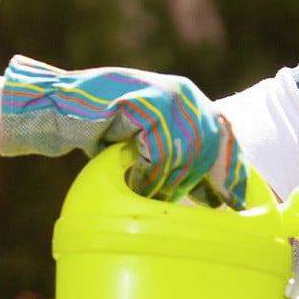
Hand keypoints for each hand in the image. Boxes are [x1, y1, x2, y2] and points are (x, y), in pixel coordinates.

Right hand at [0, 56, 247, 208]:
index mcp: (189, 99)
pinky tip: (135, 181)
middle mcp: (183, 93)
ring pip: (185, 153)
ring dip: (168, 182)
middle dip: (201, 182)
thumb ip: (176, 157)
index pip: (224, 135)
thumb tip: (209, 197)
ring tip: (150, 195)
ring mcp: (164, 96)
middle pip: (210, 148)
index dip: (232, 170)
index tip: (238, 202)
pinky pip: (158, 150)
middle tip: (190, 205)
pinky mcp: (143, 105)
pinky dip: (148, 172)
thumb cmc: (100, 129)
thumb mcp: (146, 142)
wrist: (60, 107)